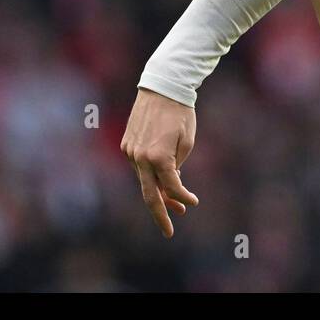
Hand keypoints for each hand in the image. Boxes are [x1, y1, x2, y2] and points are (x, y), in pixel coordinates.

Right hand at [121, 89, 198, 237]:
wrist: (162, 87)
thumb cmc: (180, 114)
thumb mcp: (187, 142)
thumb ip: (177, 167)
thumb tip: (169, 184)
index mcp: (158, 157)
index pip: (171, 187)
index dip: (183, 197)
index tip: (193, 203)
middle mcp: (139, 157)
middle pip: (149, 195)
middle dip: (160, 215)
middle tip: (169, 232)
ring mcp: (130, 151)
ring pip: (144, 179)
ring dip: (157, 192)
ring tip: (174, 202)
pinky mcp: (126, 144)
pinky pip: (139, 166)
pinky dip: (150, 174)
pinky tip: (161, 177)